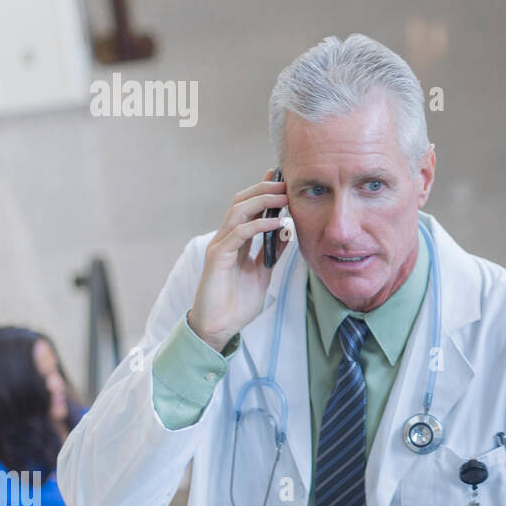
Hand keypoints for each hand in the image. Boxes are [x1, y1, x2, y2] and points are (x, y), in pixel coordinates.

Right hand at [187, 169, 289, 351]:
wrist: (219, 327)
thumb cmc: (237, 303)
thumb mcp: (262, 273)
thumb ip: (272, 253)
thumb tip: (287, 232)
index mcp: (235, 241)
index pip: (248, 208)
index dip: (262, 191)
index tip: (280, 178)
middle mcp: (225, 239)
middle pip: (241, 202)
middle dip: (263, 189)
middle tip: (285, 184)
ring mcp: (220, 246)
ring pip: (238, 212)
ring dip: (262, 201)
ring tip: (283, 196)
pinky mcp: (218, 257)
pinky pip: (239, 234)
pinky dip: (258, 225)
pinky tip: (277, 222)